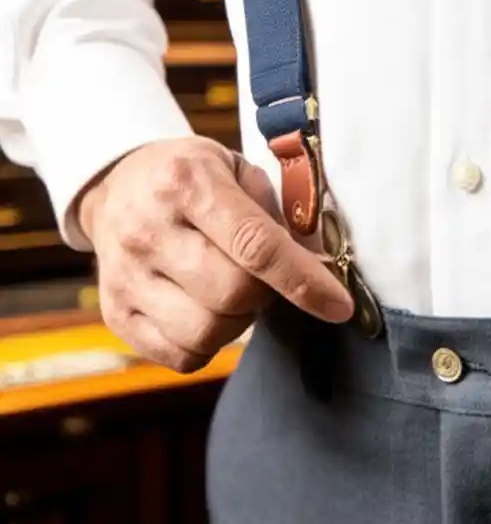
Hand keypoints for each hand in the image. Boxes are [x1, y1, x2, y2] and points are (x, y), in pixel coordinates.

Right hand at [77, 136, 352, 372]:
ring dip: (239, 322)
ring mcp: (125, 277)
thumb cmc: (197, 179)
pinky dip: (210, 344)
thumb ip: (280, 214)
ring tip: (233, 293)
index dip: (303, 281)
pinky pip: (182, 356)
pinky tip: (207, 311)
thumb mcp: (239, 171)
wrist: (118, 186)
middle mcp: (148, 231)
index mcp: (188, 184)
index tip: (339, 306)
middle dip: (267, 295)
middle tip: (263, 277)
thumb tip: (322, 266)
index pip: (255, 246)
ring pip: (207, 332)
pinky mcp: (115, 314)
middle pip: (234, 294)